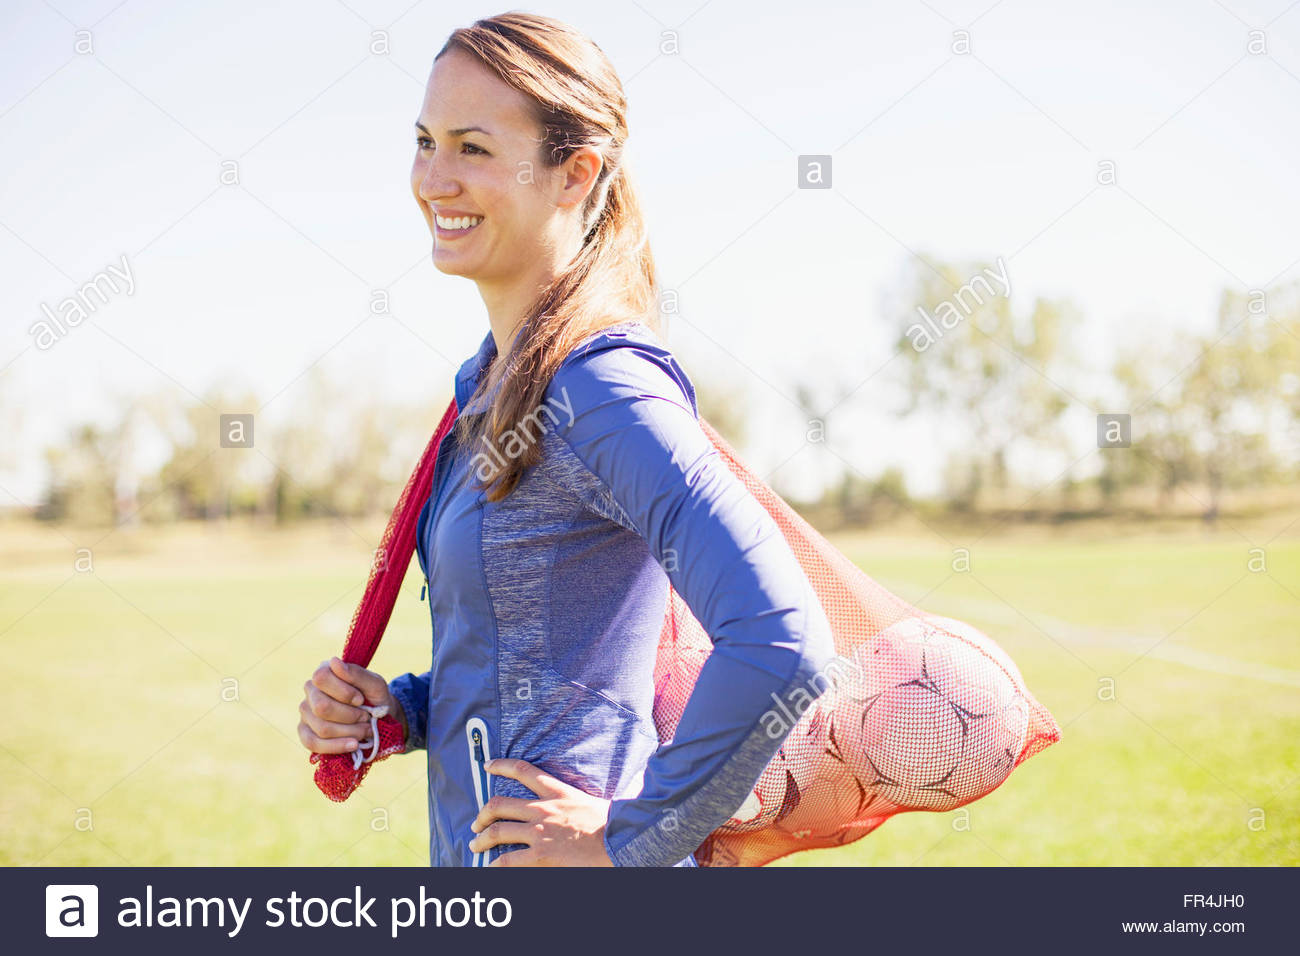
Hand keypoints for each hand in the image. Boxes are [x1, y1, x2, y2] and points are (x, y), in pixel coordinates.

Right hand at [297, 657, 405, 754]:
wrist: (378, 720)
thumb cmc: (374, 698)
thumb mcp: (374, 684)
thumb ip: (356, 673)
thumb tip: (333, 661)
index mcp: (324, 672)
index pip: (321, 678)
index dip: (343, 692)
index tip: (361, 699)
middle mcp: (310, 691)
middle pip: (321, 707)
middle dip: (350, 716)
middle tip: (366, 717)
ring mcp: (305, 713)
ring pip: (322, 728)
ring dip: (350, 732)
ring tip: (365, 730)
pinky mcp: (305, 733)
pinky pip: (314, 744)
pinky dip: (337, 746)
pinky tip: (353, 745)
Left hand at [468, 758, 614, 866]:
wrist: (618, 840)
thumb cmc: (610, 822)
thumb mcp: (589, 800)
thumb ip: (572, 799)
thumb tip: (571, 802)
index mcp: (556, 791)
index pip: (522, 770)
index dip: (501, 765)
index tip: (487, 765)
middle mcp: (543, 809)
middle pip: (499, 804)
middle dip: (483, 813)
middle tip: (477, 822)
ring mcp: (540, 833)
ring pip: (498, 832)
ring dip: (481, 839)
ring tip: (475, 845)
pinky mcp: (541, 856)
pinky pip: (508, 860)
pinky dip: (495, 865)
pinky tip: (489, 868)